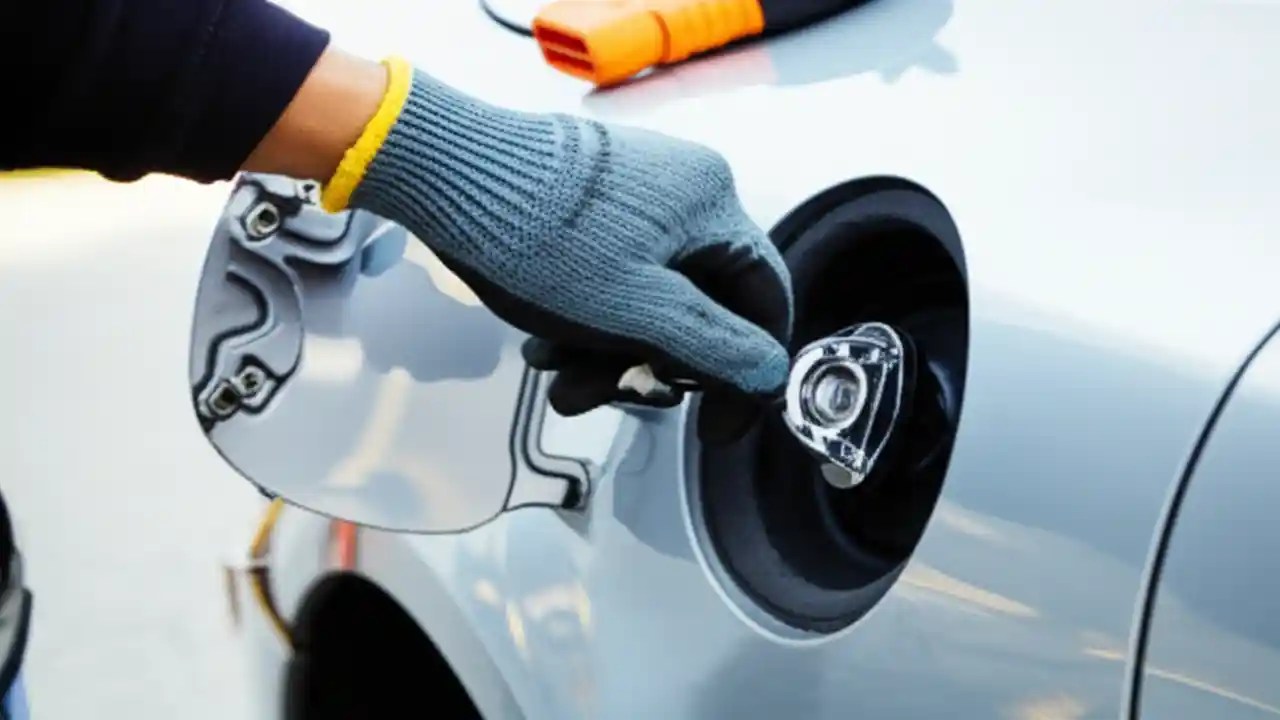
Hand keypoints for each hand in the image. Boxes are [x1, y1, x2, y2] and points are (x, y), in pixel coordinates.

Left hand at [327, 60, 792, 442]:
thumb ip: (714, 346)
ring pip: (647, 301)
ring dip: (607, 353)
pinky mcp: (590, 207)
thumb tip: (772, 375)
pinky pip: (610, 280)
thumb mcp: (638, 308)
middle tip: (606, 395)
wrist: (441, 174)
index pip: (764, 297)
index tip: (715, 424)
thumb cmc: (540, 237)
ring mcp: (633, 196)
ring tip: (558, 376)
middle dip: (650, 364)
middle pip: (698, 306)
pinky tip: (541, 346)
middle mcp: (681, 191)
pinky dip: (584, 322)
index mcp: (710, 202)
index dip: (748, 370)